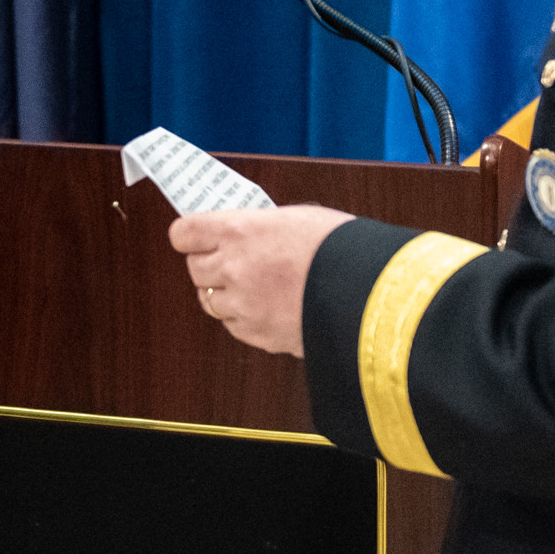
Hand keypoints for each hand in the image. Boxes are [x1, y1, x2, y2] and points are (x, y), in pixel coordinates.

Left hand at [168, 203, 353, 355]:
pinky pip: (233, 325)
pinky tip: (267, 308)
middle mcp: (232, 267)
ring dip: (224, 294)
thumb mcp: (298, 219)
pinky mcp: (257, 334)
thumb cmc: (342, 249)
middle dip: (209, 265)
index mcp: (239, 231)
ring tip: (252, 287)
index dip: (190, 235)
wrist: (370, 294)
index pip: (185, 232)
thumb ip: (263, 227)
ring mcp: (242, 305)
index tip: (197, 237)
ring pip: (209, 300)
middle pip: (194, 268)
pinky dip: (243, 318)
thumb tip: (248, 234)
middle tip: (231, 261)